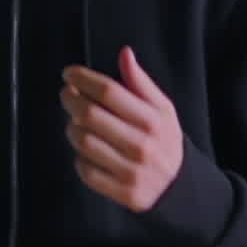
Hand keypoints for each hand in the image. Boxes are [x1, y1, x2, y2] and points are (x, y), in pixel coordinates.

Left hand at [62, 45, 186, 213]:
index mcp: (152, 120)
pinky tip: (85, 150)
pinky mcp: (122, 192)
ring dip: (72, 128)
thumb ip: (141, 82)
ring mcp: (131, 171)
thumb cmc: (164, 140)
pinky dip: (80, 158)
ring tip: (75, 122)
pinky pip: (86, 170)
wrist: (179, 186)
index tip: (69, 73)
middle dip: (70, 99)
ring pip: (83, 142)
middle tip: (66, 94)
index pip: (109, 91)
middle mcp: (141, 145)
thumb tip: (125, 53)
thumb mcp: (162, 109)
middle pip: (90, 115)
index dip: (83, 78)